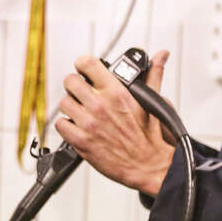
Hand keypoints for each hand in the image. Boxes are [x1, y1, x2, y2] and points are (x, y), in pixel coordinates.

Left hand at [54, 49, 175, 196]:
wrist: (149, 165)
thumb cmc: (151, 136)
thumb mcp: (154, 101)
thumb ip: (153, 76)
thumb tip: (160, 55)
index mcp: (117, 92)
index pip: (88, 64)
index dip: (83, 64)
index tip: (85, 69)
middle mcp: (100, 105)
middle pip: (70, 81)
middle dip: (74, 85)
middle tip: (81, 92)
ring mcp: (89, 123)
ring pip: (63, 102)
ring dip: (70, 106)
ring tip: (80, 111)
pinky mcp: (81, 141)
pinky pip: (60, 124)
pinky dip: (66, 125)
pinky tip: (77, 126)